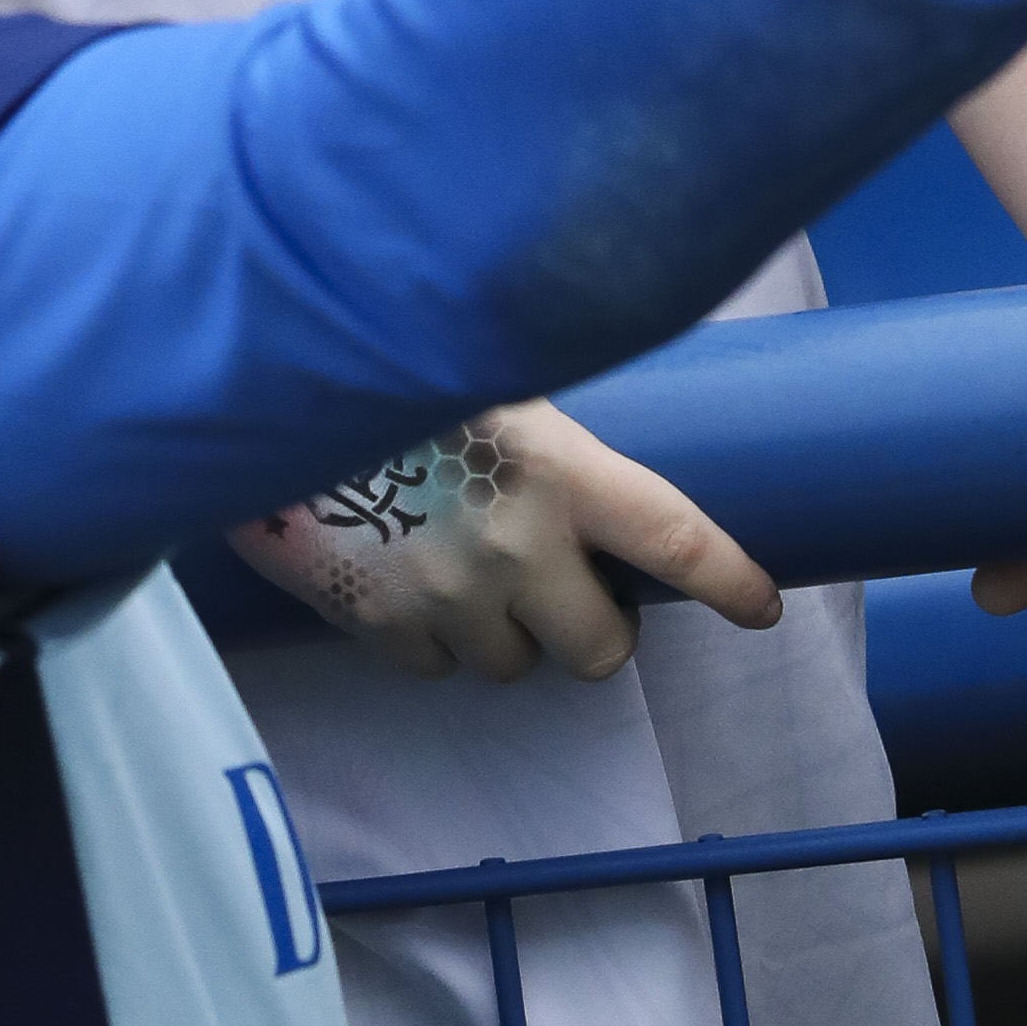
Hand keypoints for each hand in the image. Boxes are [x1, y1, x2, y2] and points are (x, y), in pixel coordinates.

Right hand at [229, 402, 782, 682]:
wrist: (264, 382)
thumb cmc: (390, 355)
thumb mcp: (491, 366)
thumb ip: (547, 415)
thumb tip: (591, 404)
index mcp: (560, 466)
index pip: (674, 538)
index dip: (728, 580)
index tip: (762, 607)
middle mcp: (517, 544)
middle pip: (599, 648)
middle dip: (592, 627)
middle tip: (570, 589)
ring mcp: (447, 593)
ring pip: (512, 665)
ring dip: (507, 631)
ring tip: (469, 567)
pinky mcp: (380, 624)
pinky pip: (436, 670)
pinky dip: (435, 640)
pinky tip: (410, 579)